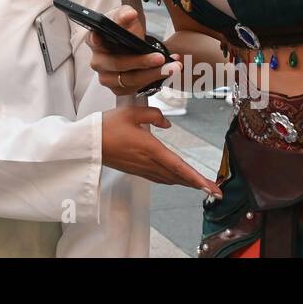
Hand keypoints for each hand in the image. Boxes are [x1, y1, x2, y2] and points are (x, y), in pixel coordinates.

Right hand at [88, 4, 178, 95]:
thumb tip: (129, 14)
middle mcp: (97, 61)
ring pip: (130, 80)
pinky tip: (169, 71)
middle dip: (141, 62)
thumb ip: (126, 14)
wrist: (131, 45)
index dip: (98, 40)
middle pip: (118, 64)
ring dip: (153, 74)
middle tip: (160, 58)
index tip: (102, 38)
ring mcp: (107, 77)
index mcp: (94, 40)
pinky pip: (137, 88)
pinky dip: (155, 80)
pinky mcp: (119, 88)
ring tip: (172, 67)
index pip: (94, 40)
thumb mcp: (125, 18)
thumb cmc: (125, 30)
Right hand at [101, 105, 221, 195]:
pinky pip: (159, 178)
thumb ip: (153, 115)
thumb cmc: (108, 126)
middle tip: (214, 191)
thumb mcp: (131, 112)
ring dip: (185, 182)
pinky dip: (172, 179)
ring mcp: (142, 168)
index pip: (180, 167)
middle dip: (197, 184)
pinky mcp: (136, 170)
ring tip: (199, 185)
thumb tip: (167, 124)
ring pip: (170, 179)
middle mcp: (149, 163)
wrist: (88, 143)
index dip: (198, 179)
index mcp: (152, 149)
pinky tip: (175, 178)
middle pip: (178, 177)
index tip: (212, 189)